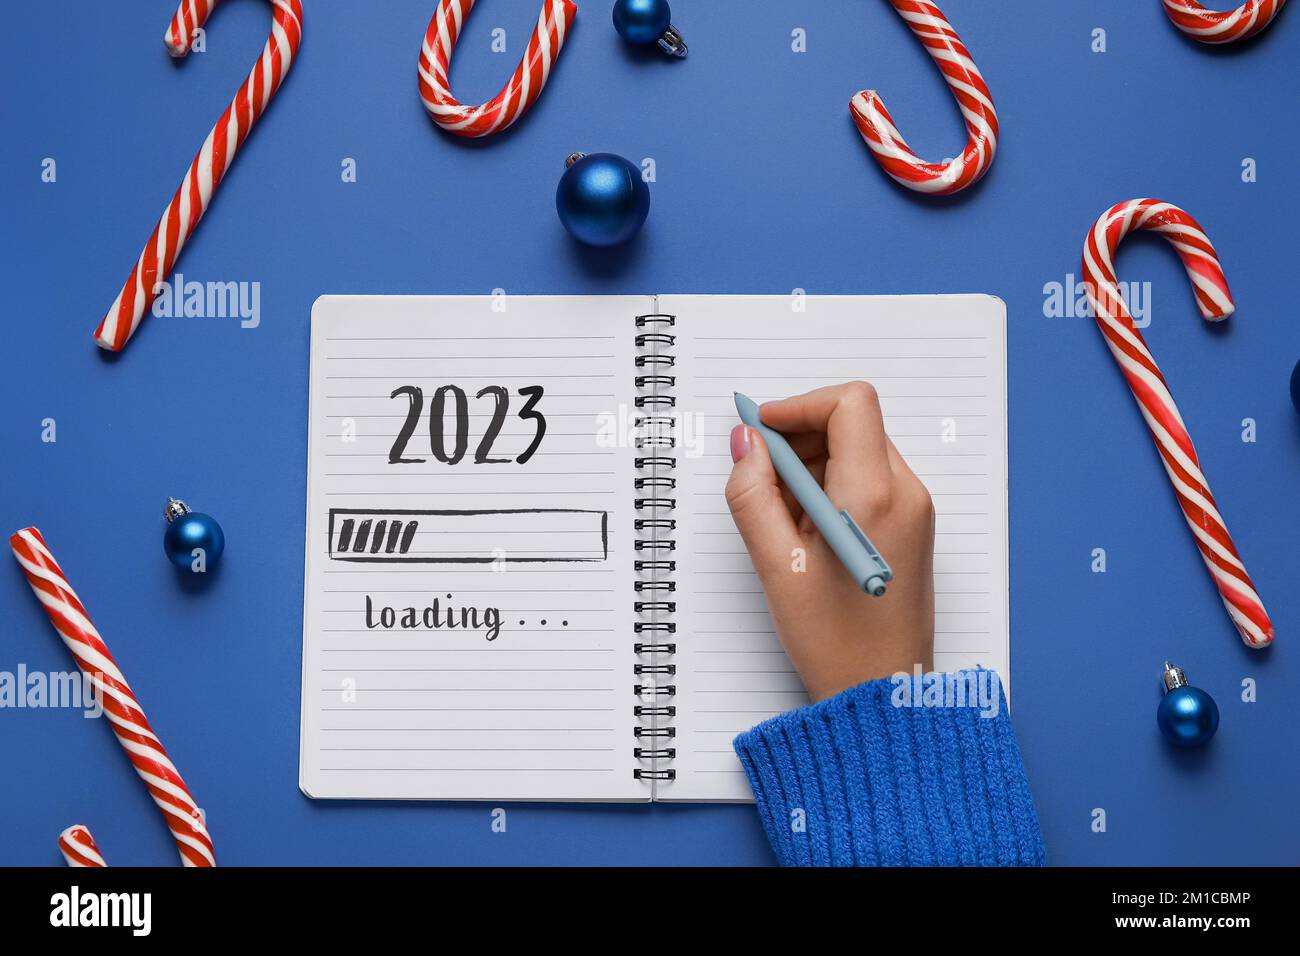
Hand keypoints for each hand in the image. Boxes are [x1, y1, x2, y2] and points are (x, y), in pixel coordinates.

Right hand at [725, 382, 934, 701]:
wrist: (883, 691)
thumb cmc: (836, 640)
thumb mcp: (776, 564)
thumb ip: (753, 494)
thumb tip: (746, 444)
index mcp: (874, 496)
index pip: (848, 403)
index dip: (798, 406)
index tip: (763, 429)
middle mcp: (906, 494)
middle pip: (852, 423)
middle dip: (800, 438)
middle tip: (761, 477)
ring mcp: (914, 509)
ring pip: (858, 449)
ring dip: (813, 464)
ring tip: (783, 517)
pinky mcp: (912, 525)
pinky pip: (869, 479)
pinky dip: (832, 485)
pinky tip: (806, 530)